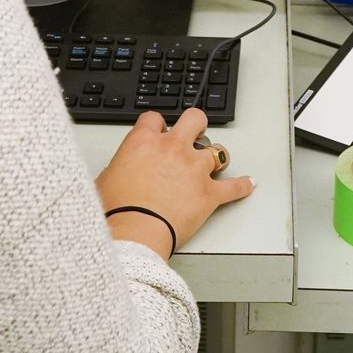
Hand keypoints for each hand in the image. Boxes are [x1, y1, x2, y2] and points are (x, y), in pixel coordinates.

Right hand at [97, 106, 254, 259]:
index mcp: (144, 142)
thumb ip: (120, 167)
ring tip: (215, 162)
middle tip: (195, 132)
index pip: (154, 119)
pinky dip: (242, 186)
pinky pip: (234, 186)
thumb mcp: (104, 180)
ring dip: (216, 156)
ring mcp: (194, 169)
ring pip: (218, 150)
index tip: (158, 132)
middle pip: (195, 119)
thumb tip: (121, 171)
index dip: (157, 125)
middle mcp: (173, 149)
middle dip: (196, 124)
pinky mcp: (209, 193)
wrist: (134, 233)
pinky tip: (248, 184)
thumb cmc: (116, 211)